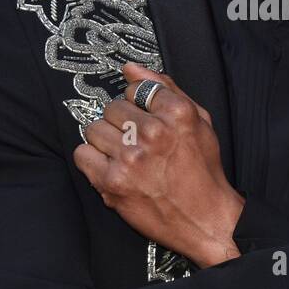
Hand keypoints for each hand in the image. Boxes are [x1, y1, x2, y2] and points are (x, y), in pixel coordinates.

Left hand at [72, 62, 244, 268]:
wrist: (205, 219)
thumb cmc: (202, 171)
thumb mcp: (198, 121)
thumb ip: (166, 89)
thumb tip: (130, 68)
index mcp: (177, 113)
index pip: (135, 88)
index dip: (139, 105)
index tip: (147, 121)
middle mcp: (153, 132)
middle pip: (112, 107)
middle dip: (122, 123)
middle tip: (137, 142)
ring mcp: (130, 158)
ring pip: (94, 129)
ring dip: (107, 141)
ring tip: (125, 156)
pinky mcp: (112, 182)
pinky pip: (82, 154)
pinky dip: (93, 161)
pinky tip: (112, 168)